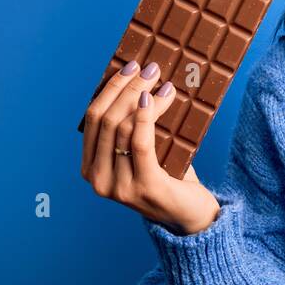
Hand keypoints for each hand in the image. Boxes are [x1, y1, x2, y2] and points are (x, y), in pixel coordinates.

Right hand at [80, 60, 221, 234]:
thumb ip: (135, 128)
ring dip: (142, 97)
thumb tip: (142, 82)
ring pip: (122, 128)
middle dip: (126, 87)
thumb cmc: (170, 179)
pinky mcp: (143, 187)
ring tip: (162, 81)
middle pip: (105, 120)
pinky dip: (146, 117)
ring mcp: (118, 187)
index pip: (93, 119)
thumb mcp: (145, 152)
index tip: (129, 66)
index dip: (109, 89)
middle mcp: (98, 180)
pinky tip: (155, 98)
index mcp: (92, 169)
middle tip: (149, 67)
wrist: (192, 218)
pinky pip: (140, 143)